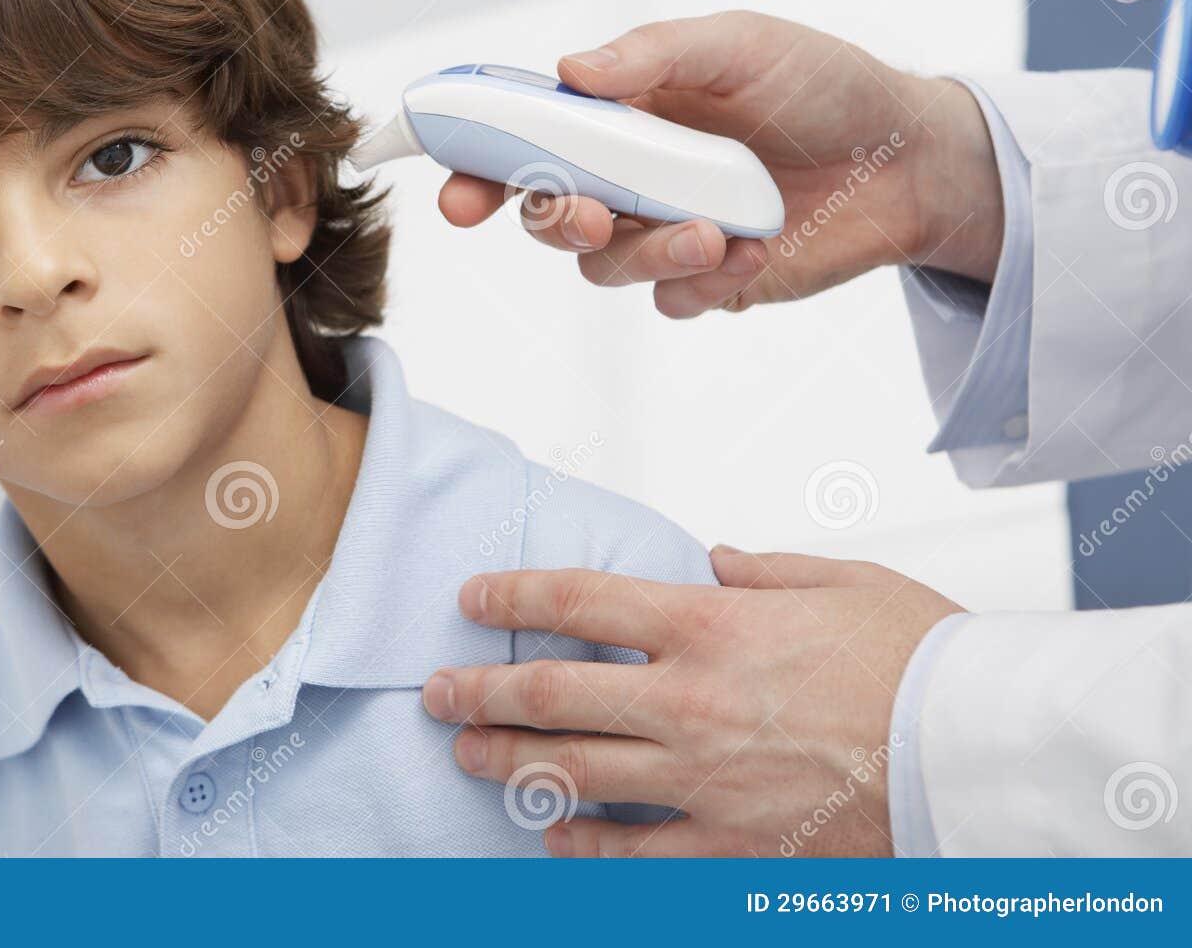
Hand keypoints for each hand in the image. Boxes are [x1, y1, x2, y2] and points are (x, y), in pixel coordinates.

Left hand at [421, 546, 964, 855]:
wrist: (978, 752)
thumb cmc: (921, 659)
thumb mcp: (842, 581)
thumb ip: (763, 570)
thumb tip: (715, 562)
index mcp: (711, 625)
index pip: (580, 600)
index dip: (513, 594)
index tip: (472, 598)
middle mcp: (689, 700)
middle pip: (552, 692)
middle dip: (480, 691)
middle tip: (436, 692)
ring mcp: (702, 778)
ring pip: (573, 772)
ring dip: (508, 762)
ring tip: (465, 754)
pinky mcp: (730, 843)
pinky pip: (633, 853)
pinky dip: (582, 846)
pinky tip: (548, 836)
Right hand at [437, 10, 1003, 317]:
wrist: (907, 157)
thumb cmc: (822, 84)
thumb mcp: (740, 44)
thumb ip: (652, 55)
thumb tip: (570, 70)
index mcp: (619, 114)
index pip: (524, 138)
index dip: (477, 165)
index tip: (457, 191)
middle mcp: (628, 176)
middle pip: (545, 212)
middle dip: (550, 219)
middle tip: (585, 214)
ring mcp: (663, 231)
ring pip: (604, 266)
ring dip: (646, 254)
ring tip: (711, 231)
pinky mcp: (706, 279)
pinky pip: (669, 300)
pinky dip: (701, 283)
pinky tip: (747, 253)